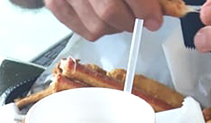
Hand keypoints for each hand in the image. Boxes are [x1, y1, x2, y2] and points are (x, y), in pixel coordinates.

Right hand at [43, 1, 163, 41]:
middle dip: (130, 20)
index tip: (154, 19)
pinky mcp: (55, 4)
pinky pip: (83, 30)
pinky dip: (98, 27)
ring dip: (114, 26)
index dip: (144, 9)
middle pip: (109, 12)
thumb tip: (155, 7)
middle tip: (138, 17)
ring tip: (119, 13)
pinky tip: (103, 14)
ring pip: (97, 27)